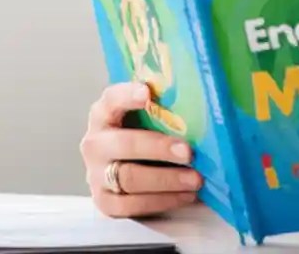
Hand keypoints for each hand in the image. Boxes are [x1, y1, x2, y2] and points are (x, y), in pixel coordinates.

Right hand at [80, 82, 202, 217]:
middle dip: (159, 148)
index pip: (111, 100)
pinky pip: (132, 205)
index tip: (147, 93)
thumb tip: (202, 106)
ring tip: (195, 179)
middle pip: (124, 144)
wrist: (120, 176)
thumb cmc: (142, 141)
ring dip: (167, 180)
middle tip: (188, 152)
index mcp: (104, 115)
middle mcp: (95, 144)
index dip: (127, 95)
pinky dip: (162, 201)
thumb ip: (161, 112)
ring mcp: (96, 175)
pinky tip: (185, 195)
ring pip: (129, 178)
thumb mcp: (145, 122)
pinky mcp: (104, 203)